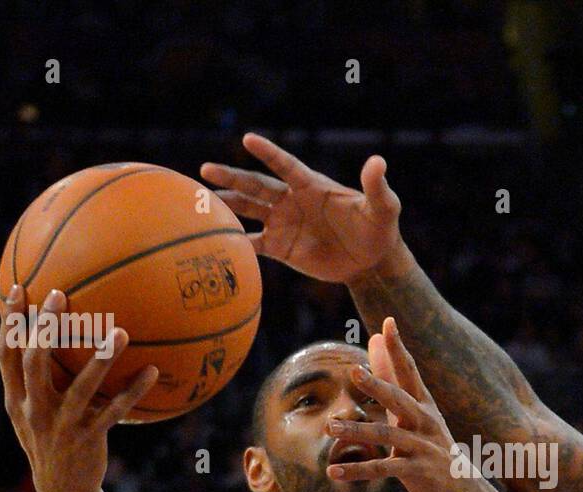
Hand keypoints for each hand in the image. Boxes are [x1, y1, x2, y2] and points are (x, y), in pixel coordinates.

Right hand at [0, 285, 156, 491]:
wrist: (63, 491)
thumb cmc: (51, 439)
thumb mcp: (33, 412)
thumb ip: (37, 379)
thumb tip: (50, 337)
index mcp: (17, 398)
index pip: (6, 353)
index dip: (9, 321)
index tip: (18, 287)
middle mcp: (34, 409)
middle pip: (35, 361)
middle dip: (46, 326)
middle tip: (61, 295)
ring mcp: (61, 424)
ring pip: (80, 387)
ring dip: (101, 358)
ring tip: (120, 332)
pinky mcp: (88, 438)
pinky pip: (114, 411)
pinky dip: (133, 391)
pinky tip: (151, 371)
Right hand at [200, 134, 402, 283]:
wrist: (371, 261)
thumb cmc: (378, 229)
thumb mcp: (382, 207)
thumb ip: (376, 186)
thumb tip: (378, 162)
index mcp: (311, 186)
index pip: (285, 165)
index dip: (269, 153)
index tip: (248, 139)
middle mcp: (291, 200)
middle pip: (256, 185)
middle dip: (231, 178)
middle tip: (205, 169)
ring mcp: (283, 223)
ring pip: (248, 211)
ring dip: (226, 206)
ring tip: (199, 202)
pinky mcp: (281, 247)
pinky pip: (254, 243)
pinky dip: (236, 243)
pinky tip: (215, 242)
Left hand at [324, 318, 482, 491]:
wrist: (461, 485)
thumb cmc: (430, 441)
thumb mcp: (412, 406)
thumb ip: (389, 373)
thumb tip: (374, 336)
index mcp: (423, 403)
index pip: (409, 371)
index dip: (399, 348)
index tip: (388, 324)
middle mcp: (424, 421)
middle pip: (399, 399)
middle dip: (378, 385)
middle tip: (354, 371)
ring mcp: (421, 447)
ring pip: (387, 436)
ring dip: (356, 431)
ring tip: (330, 427)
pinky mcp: (416, 471)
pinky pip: (383, 469)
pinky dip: (357, 471)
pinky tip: (333, 471)